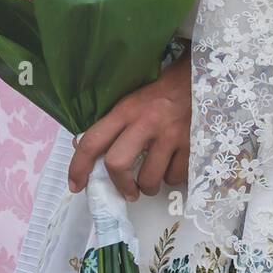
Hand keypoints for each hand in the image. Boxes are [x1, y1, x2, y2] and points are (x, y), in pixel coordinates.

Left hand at [68, 52, 191, 200]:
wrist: (196, 81)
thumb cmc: (159, 96)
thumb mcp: (129, 103)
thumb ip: (109, 125)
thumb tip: (81, 146)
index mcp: (125, 111)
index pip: (92, 142)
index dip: (79, 168)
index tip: (76, 185)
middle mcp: (145, 123)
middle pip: (118, 164)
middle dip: (121, 186)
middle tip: (128, 191)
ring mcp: (170, 135)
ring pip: (150, 178)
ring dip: (148, 187)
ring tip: (152, 181)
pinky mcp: (192, 144)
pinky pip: (176, 176)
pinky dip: (172, 178)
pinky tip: (172, 167)